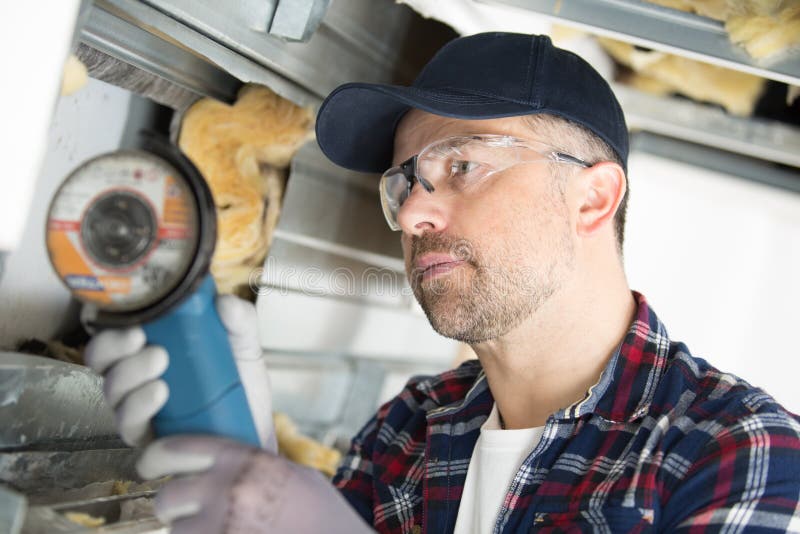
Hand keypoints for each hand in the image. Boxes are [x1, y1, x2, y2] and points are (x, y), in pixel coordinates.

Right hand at [84, 295, 275, 449]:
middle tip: (140, 339)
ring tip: (159, 367)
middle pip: (101, 361)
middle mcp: (137, 377)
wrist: (254, 425)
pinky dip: (139, 408)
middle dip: (113, 347)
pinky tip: (158, 394)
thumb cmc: (238, 382)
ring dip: (130, 376)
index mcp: (151, 347)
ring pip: (112, 392)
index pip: (114, 333)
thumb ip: (238, 320)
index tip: (134, 321)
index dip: (113, 327)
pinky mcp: (149, 439)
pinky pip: (130, 427)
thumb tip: (225, 304)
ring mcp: (140, 408)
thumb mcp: (242, 344)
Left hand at [138, 435, 373, 533]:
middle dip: (172, 505)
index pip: (178, 449)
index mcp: (244, 461)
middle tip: (185, 507)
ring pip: (176, 532)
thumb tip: (219, 455)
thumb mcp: (288, 471)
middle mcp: (229, 492)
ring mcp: (223, 529)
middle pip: (167, 497)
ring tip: (218, 528)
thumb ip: (251, 462)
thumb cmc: (319, 509)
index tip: (151, 463)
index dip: (156, 456)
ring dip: (189, 532)